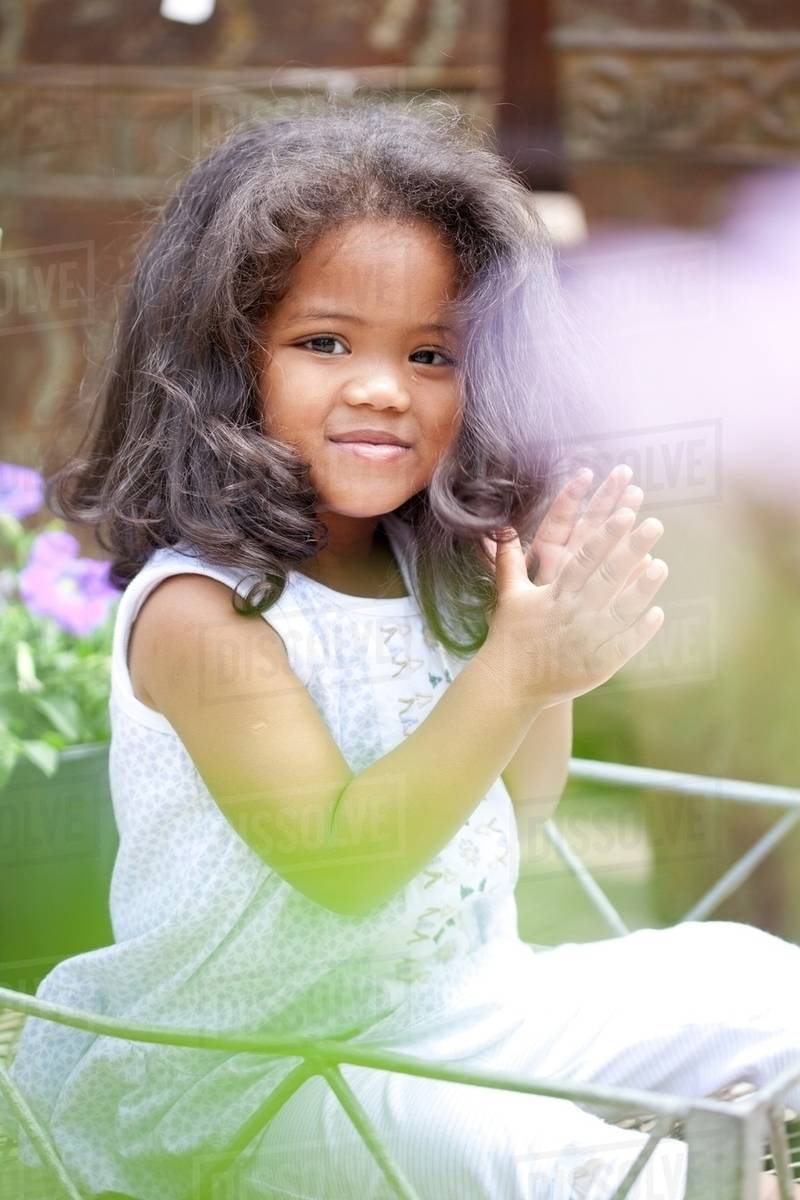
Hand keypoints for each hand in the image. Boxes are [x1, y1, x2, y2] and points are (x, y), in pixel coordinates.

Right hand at [480, 466, 667, 707]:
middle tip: (656, 524)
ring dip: (643, 587)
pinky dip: (642, 630)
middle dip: (632, 549)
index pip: (584, 559)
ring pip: (621, 609)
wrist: (510, 684)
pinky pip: (625, 645)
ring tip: (662, 565)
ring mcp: (587, 639)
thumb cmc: (511, 637)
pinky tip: (658, 613)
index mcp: (555, 594)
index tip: (624, 514)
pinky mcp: (598, 665)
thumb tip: (500, 527)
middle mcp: (573, 613)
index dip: (605, 536)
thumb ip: (509, 560)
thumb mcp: (509, 595)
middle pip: (607, 576)